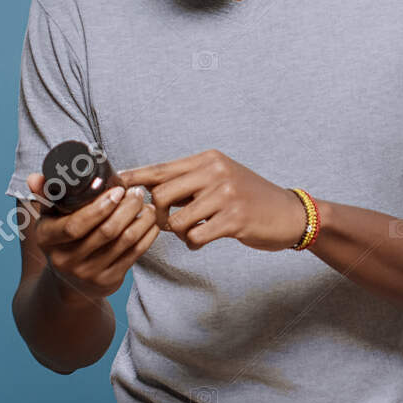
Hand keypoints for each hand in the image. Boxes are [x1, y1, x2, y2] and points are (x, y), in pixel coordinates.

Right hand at [23, 172, 159, 298]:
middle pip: (105, 232)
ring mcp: (88, 273)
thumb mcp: (48, 218)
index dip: (100, 208)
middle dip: (127, 208)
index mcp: (48, 239)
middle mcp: (66, 260)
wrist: (68, 282)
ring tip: (146, 204)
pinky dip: (146, 235)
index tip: (118, 191)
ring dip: (140, 220)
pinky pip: (134, 254)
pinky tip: (150, 222)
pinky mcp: (108, 281)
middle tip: (137, 192)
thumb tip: (34, 178)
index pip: (74, 225)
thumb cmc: (61, 238)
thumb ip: (45, 194)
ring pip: (123, 242)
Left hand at [117, 149, 308, 251]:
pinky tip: (205, 238)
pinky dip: (193, 243)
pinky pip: (194, 237)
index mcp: (208, 159)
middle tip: (169, 222)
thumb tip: (148, 189)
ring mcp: (225, 195)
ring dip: (178, 232)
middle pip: (161, 195)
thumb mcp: (220, 178)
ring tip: (192, 230)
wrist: (289, 213)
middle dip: (157, 215)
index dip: (134, 178)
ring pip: (175, 220)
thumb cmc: (249, 197)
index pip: (161, 169)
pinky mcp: (233, 220)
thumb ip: (189, 180)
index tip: (113, 184)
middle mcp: (215, 172)